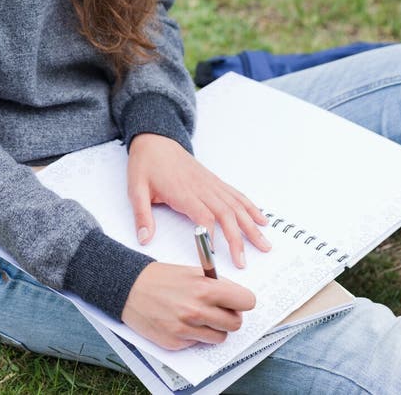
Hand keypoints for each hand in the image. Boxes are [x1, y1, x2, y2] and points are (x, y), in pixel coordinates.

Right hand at [121, 261, 255, 349]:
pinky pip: (198, 343)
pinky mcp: (175, 342)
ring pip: (220, 337)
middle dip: (230, 316)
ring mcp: (186, 329)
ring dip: (214, 328)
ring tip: (200, 316)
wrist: (130, 288)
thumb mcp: (190, 271)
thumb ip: (214, 283)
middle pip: (236, 323)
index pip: (245, 301)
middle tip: (220, 310)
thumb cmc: (160, 277)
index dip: (243, 301)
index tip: (238, 301)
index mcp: (204, 288)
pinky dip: (195, 335)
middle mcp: (197, 310)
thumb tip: (234, 296)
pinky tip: (182, 321)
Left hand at [127, 133, 270, 267]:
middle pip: (225, 214)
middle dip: (238, 239)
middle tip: (244, 262)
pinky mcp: (214, 181)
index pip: (203, 215)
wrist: (155, 139)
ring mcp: (210, 183)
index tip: (214, 255)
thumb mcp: (136, 189)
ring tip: (264, 243)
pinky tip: (261, 218)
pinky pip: (235, 194)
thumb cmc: (146, 164)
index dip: (210, 235)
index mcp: (182, 192)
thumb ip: (141, 215)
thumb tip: (144, 239)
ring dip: (251, 225)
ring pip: (236, 205)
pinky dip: (250, 207)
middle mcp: (201, 187)